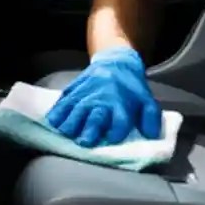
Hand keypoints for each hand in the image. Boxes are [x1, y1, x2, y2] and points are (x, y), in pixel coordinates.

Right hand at [45, 46, 161, 146]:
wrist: (116, 62)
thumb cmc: (131, 88)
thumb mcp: (146, 101)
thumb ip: (151, 118)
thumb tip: (151, 136)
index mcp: (122, 103)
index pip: (121, 119)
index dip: (118, 130)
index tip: (114, 138)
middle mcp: (103, 99)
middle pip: (96, 116)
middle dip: (90, 129)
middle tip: (85, 142)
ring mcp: (86, 94)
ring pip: (76, 110)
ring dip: (70, 123)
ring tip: (67, 133)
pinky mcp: (73, 90)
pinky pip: (63, 102)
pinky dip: (57, 112)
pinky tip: (53, 121)